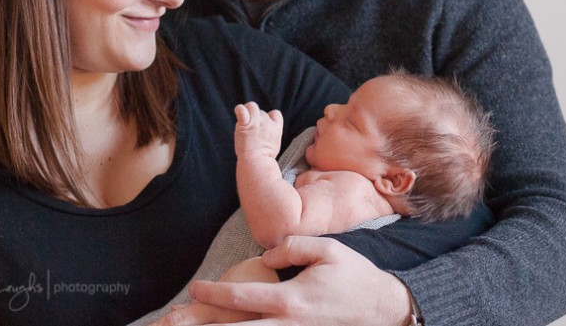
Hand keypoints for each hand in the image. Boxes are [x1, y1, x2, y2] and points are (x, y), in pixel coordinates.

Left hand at [181, 236, 411, 325]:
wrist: (384, 310)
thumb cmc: (354, 277)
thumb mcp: (327, 249)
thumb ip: (292, 247)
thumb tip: (265, 257)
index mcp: (291, 299)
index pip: (241, 297)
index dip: (213, 293)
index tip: (194, 288)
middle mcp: (288, 324)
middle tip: (181, 321)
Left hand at [234, 102, 282, 158]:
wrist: (257, 163)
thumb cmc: (264, 159)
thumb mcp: (274, 145)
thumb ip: (272, 135)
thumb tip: (266, 133)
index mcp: (276, 128)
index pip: (275, 113)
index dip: (269, 117)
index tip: (263, 125)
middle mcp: (267, 122)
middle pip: (261, 112)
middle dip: (255, 118)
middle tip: (250, 130)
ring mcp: (256, 122)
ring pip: (252, 107)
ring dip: (248, 111)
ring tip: (244, 121)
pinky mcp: (245, 124)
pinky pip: (242, 110)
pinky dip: (239, 109)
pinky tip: (238, 112)